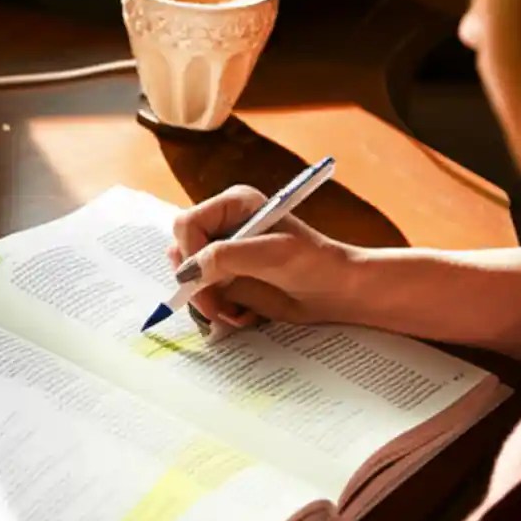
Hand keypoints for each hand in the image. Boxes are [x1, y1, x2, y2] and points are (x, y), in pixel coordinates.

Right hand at [169, 185, 366, 327]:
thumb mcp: (272, 255)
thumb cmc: (314, 263)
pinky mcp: (229, 280)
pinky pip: (204, 296)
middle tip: (214, 305)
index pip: (187, 224)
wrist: (339, 292)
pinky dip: (218, 310)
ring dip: (207, 300)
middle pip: (181, 252)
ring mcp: (225, 256)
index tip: (201, 280)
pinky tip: (243, 314)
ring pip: (190, 279)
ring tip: (234, 312)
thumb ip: (226, 257)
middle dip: (195, 283)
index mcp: (232, 206)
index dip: (189, 253)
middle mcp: (223, 227)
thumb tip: (188, 271)